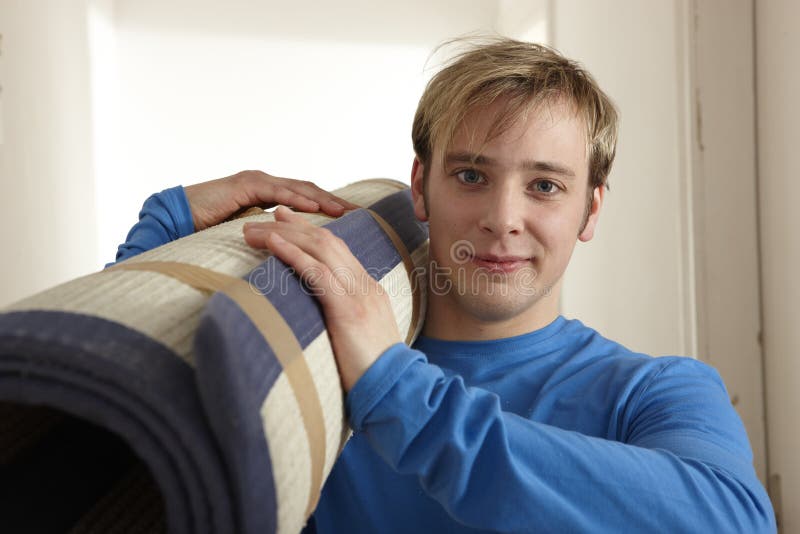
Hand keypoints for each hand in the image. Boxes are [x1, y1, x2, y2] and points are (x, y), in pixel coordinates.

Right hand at [184, 170, 359, 230]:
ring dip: (322, 200)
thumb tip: (293, 263)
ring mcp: (258, 181)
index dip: (331, 211)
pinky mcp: (246, 184)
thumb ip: (272, 244)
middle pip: (310, 192)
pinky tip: (313, 209)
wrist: (177, 219)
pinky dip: (295, 200)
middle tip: (360, 214)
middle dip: (335, 203)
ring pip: (298, 189)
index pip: (309, 202)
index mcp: (272, 197)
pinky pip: (276, 192)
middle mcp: (269, 186)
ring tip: (343, 211)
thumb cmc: (209, 234)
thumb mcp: (251, 240)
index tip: (355, 224)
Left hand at [243, 206, 401, 390]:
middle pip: (328, 241)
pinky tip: (272, 245)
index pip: (339, 250)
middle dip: (295, 225)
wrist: (396, 391)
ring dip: (285, 235)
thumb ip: (344, 322)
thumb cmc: (374, 376)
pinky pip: (317, 272)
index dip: (311, 233)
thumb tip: (320, 321)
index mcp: (369, 291)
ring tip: (257, 229)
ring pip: (321, 249)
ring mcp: (360, 295)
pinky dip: (293, 254)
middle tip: (268, 215)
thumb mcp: (360, 340)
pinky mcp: (348, 309)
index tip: (288, 222)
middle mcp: (366, 286)